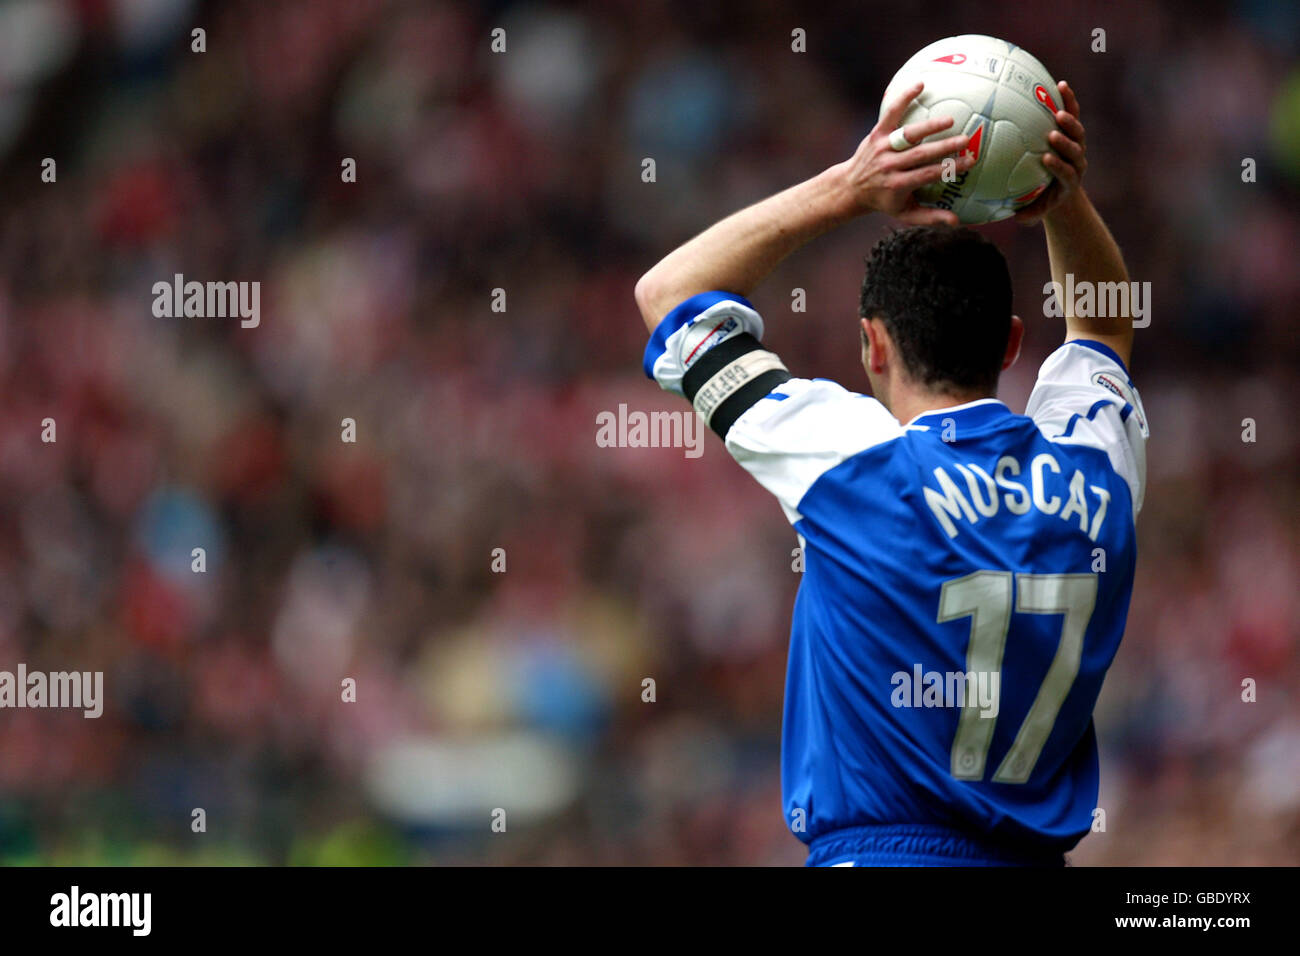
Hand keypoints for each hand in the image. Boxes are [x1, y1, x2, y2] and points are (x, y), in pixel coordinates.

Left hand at [837, 82, 973, 224]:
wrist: (851, 187)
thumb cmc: (884, 201)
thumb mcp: (904, 213)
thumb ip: (929, 217)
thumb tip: (956, 222)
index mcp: (898, 184)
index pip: (928, 175)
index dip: (949, 168)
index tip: (970, 161)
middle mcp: (889, 166)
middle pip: (920, 155)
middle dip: (944, 148)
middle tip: (967, 140)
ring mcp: (882, 148)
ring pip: (907, 135)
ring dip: (929, 127)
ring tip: (950, 119)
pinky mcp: (876, 134)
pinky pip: (891, 113)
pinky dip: (903, 98)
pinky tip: (920, 84)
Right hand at [1015, 80, 1086, 224]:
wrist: (1062, 187)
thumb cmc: (1043, 199)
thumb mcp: (1037, 210)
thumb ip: (1029, 214)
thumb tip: (1015, 218)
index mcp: (1070, 180)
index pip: (1067, 172)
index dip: (1059, 165)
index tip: (1046, 159)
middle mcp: (1078, 161)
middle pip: (1076, 150)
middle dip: (1066, 142)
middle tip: (1051, 135)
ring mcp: (1078, 144)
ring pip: (1078, 131)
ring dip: (1069, 121)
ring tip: (1057, 111)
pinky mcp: (1075, 130)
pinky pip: (1074, 113)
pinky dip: (1069, 100)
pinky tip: (1060, 85)